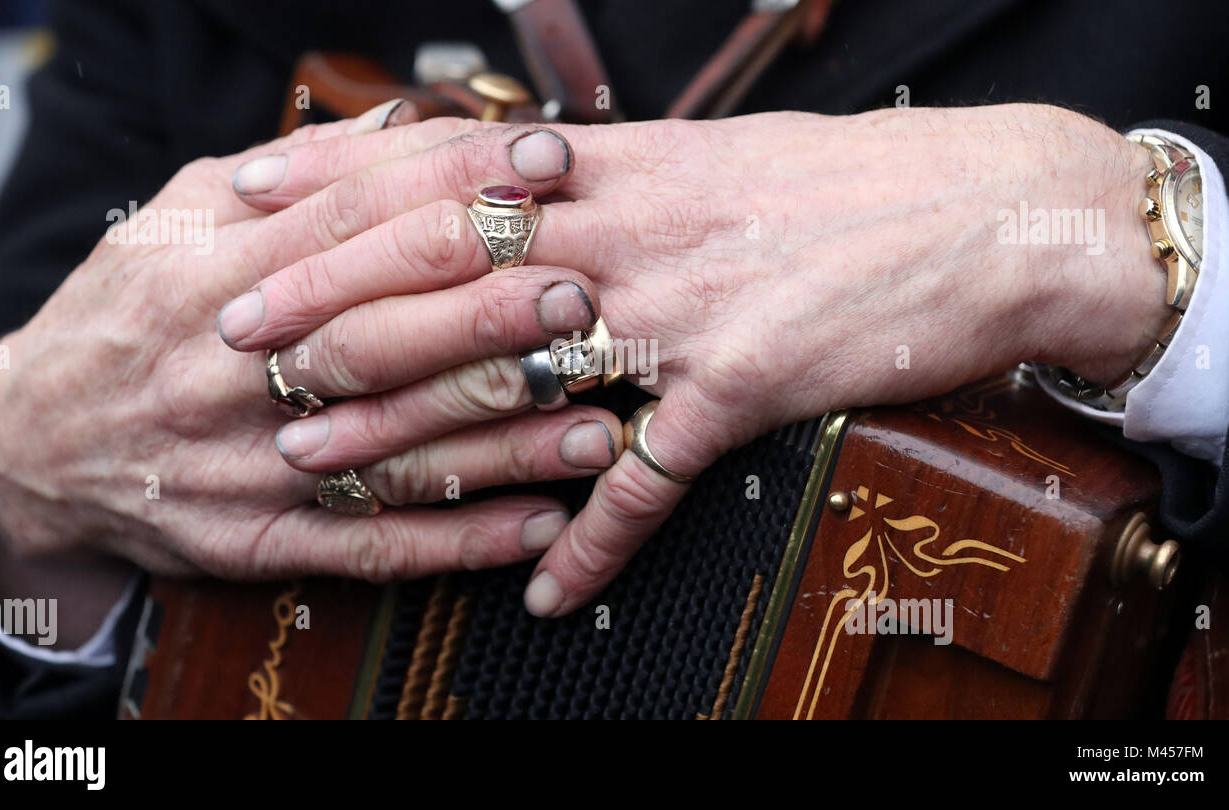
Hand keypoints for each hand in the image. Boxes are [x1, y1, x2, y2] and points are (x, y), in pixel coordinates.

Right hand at [0, 100, 609, 601]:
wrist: (36, 442)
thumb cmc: (127, 314)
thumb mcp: (178, 219)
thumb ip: (290, 175)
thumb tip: (404, 123)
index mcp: (215, 273)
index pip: (352, 219)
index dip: (454, 187)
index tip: (545, 165)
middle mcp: (234, 371)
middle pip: (377, 335)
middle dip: (486, 313)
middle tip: (582, 293)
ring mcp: (251, 464)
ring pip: (391, 453)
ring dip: (501, 443)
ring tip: (595, 426)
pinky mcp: (262, 540)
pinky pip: (370, 546)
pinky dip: (457, 543)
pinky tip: (537, 527)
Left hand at [219, 103, 1161, 616]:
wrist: (991, 208)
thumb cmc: (849, 185)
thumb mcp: (716, 158)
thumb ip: (615, 173)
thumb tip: (532, 172)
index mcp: (624, 163)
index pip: (449, 166)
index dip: (339, 186)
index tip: (248, 203)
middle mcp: (637, 227)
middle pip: (449, 269)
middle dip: (330, 308)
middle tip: (237, 347)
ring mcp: (687, 306)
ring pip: (517, 372)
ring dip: (417, 431)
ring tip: (328, 472)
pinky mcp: (749, 381)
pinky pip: (651, 475)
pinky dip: (596, 541)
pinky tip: (548, 593)